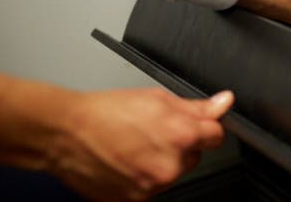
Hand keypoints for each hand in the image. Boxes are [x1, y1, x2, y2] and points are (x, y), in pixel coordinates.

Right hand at [47, 88, 233, 201]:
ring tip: (134, 144)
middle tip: (152, 131)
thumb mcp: (157, 98)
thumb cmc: (106, 112)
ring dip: (161, 161)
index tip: (194, 123)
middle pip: (194, 155)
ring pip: (172, 172)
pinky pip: (151, 187)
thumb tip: (224, 102)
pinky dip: (142, 176)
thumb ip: (196, 106)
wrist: (65, 133)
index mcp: (181, 136)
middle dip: (180, 144)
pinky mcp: (134, 201)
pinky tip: (126, 160)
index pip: (216, 135)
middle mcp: (170, 166)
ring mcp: (151, 187)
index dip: (204, 126)